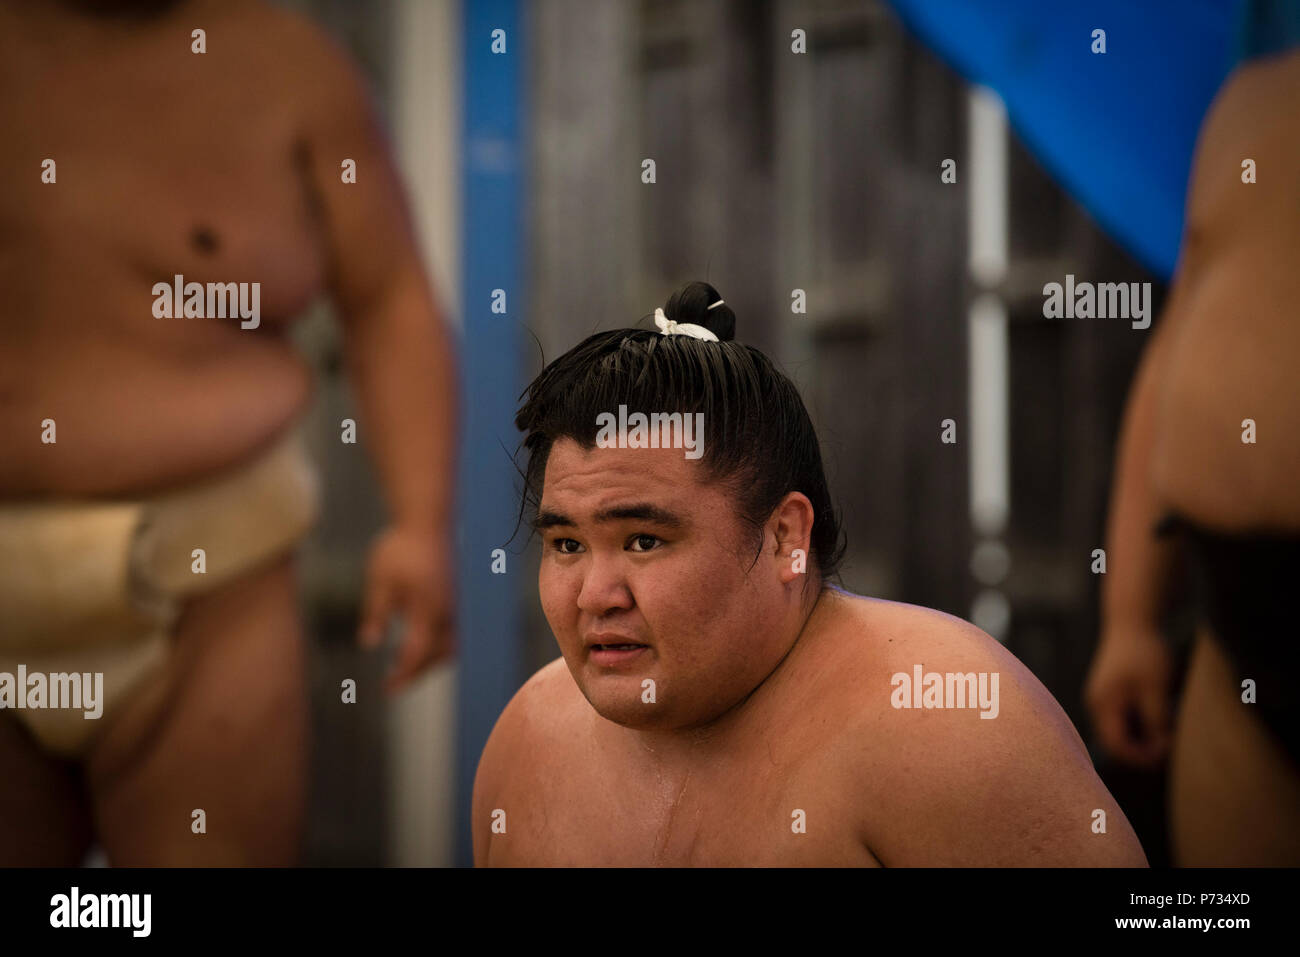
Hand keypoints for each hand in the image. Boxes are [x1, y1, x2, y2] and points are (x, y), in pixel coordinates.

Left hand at [357, 525, 456, 692]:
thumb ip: (375, 612)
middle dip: (418, 671)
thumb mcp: (380, 578)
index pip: (417, 653)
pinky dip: (441, 644)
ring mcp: (459, 605)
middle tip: (394, 684)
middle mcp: (450, 611)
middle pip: (439, 655)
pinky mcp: (463, 599)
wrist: (431, 519)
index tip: (387, 688)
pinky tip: (424, 644)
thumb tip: (369, 643)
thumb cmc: (401, 547)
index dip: (403, 673)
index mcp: (429, 608)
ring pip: (452, 645)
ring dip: (432, 660)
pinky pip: (456, 631)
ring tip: (408, 667)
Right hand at [1084, 622, 1174, 766]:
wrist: (1133, 621)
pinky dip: (1140, 724)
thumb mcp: (1154, 687)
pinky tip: (1158, 716)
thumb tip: (1161, 745)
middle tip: (1170, 745)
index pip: (1116, 745)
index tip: (1166, 752)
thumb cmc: (1144, 653)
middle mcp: (1097, 704)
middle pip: (1115, 741)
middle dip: (1141, 748)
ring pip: (1120, 730)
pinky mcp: (1110, 692)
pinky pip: (1122, 718)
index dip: (1140, 756)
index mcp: (1103, 705)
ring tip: (1167, 730)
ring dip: (1142, 736)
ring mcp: (1102, 698)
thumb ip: (1155, 718)